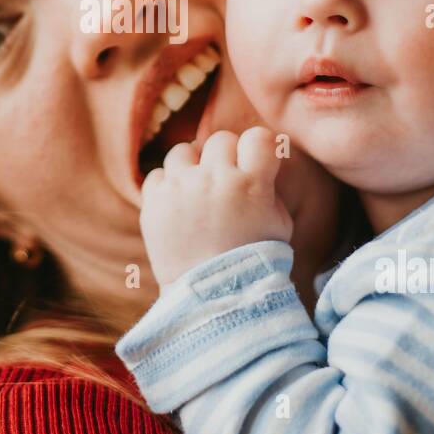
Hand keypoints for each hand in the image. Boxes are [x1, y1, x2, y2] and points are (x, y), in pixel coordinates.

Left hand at [139, 126, 293, 287]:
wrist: (211, 297)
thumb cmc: (252, 261)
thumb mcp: (280, 224)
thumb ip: (269, 188)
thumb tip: (259, 164)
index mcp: (251, 185)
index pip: (259, 137)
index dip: (259, 148)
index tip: (256, 164)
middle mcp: (213, 180)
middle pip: (220, 139)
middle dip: (226, 157)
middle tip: (227, 182)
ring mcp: (180, 189)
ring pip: (183, 150)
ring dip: (193, 167)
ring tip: (198, 192)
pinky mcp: (153, 202)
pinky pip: (157, 174)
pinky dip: (167, 186)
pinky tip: (178, 205)